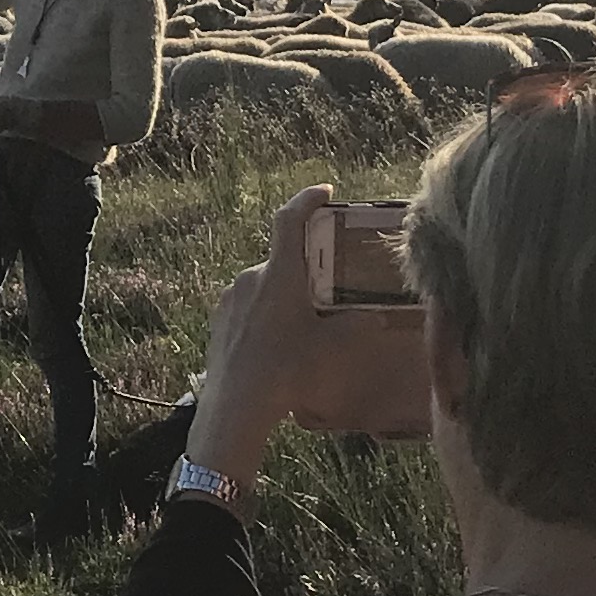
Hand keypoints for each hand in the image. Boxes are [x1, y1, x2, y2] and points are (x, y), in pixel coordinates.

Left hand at [184, 188, 435, 489]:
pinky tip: (274, 344)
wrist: (237, 403)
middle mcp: (251, 276)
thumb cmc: (287, 369)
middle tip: (324, 294)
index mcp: (280, 273)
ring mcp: (231, 297)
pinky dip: (264, 314)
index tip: (324, 193)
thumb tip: (377, 319)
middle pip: (282, 260)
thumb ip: (355, 327)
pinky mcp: (219, 318)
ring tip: (299, 328)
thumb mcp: (329, 347)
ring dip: (283, 296)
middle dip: (304, 271)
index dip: (307, 200)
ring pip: (264, 285)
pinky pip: (247, 305)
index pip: (290, 219)